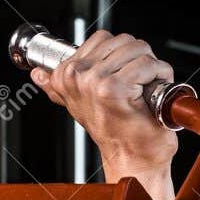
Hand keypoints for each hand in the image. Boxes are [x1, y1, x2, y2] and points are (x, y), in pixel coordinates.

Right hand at [29, 30, 176, 178]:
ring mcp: (94, 81)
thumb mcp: (80, 106)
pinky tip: (152, 94)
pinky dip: (160, 76)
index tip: (123, 77)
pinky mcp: (114, 88)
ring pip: (138, 49)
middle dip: (140, 59)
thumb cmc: (115, 135)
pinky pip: (148, 65)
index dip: (122, 56)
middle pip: (124, 41)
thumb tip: (39, 74)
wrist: (133, 160)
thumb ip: (58, 87)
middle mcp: (77, 76)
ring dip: (152, 68)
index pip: (102, 39)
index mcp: (65, 76)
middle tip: (140, 84)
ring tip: (146, 90)